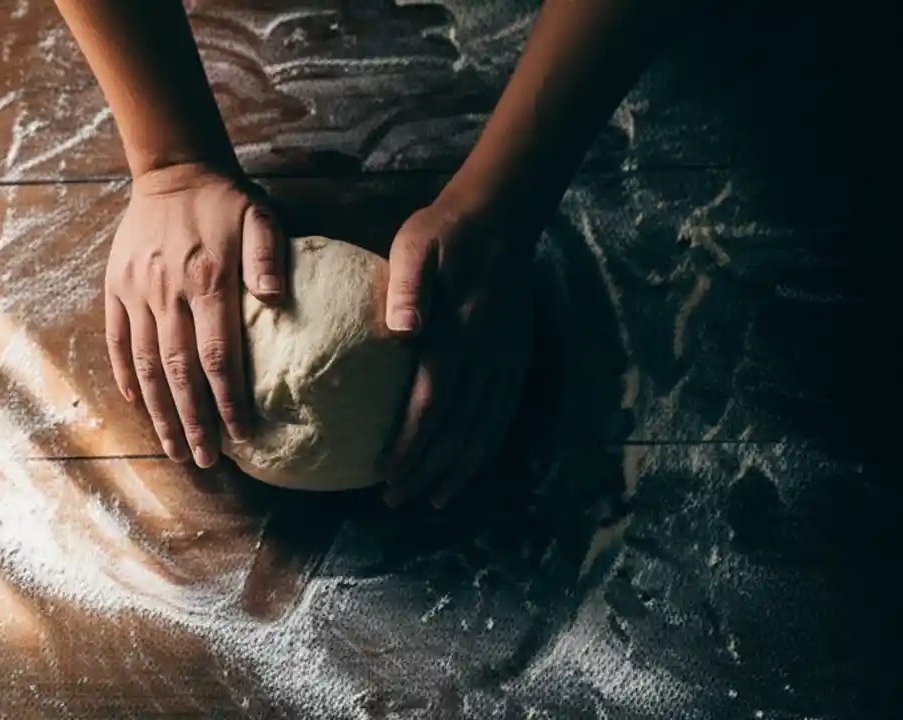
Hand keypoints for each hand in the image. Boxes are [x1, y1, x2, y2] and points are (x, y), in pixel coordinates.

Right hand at [104, 162, 283, 466]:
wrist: (171, 168)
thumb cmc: (225, 199)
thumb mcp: (259, 215)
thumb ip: (269, 257)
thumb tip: (275, 300)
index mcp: (208, 281)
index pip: (218, 357)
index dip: (228, 400)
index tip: (241, 436)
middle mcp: (168, 293)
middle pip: (179, 371)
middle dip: (193, 421)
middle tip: (206, 460)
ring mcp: (137, 293)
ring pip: (146, 364)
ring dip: (160, 411)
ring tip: (174, 449)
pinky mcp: (115, 288)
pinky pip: (117, 340)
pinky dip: (126, 376)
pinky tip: (139, 405)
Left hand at [381, 196, 535, 507]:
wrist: (502, 216)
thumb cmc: (444, 231)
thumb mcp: (415, 245)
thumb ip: (407, 288)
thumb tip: (402, 333)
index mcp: (455, 332)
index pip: (431, 403)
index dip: (411, 444)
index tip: (387, 474)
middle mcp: (484, 355)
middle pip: (456, 428)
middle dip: (426, 470)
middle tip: (394, 500)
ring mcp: (505, 360)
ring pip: (483, 429)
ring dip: (457, 470)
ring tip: (431, 501)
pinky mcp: (515, 358)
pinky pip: (503, 414)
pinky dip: (485, 447)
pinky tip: (468, 468)